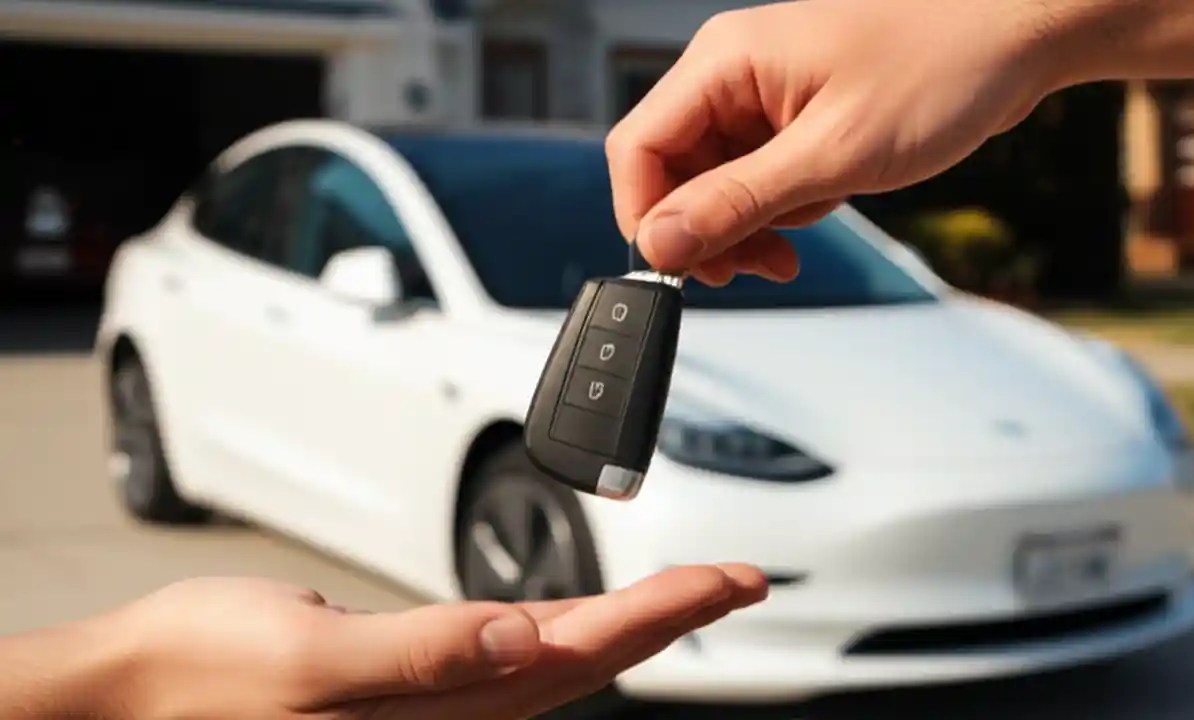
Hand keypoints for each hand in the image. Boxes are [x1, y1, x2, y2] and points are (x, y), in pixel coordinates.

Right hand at [11, 565, 764, 719]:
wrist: (141, 692)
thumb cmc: (211, 674)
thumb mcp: (312, 659)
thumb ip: (421, 656)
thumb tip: (517, 636)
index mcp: (448, 700)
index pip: (590, 649)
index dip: (670, 612)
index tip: (735, 577)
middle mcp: (457, 706)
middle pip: (596, 657)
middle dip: (675, 614)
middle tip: (743, 576)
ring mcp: (437, 698)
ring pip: (565, 660)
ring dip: (635, 623)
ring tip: (690, 592)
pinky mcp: (409, 684)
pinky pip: (515, 659)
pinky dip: (569, 631)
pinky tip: (580, 621)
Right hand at [606, 0, 1062, 286]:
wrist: (1016, 37)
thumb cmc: (940, 69)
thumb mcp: (832, 153)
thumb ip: (737, 201)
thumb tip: (660, 242)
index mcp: (724, 62)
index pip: (639, 147)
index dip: (647, 217)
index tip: (682, 267)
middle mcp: (732, 73)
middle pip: (671, 171)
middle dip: (705, 230)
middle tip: (751, 268)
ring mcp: (762, 96)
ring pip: (713, 182)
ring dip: (746, 226)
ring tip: (792, 248)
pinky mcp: (792, 116)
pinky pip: (755, 176)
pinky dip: (779, 209)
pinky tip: (821, 208)